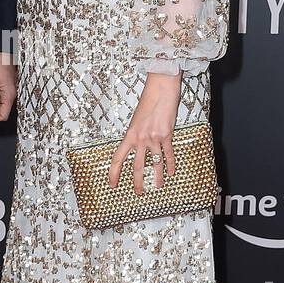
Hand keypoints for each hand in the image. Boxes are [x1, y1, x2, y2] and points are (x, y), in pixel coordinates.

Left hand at [108, 72, 181, 194]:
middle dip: (137, 182)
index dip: (114, 173)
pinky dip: (170, 164)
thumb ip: (136, 134)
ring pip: (155, 163)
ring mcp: (154, 137)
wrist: (160, 89)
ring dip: (156, 177)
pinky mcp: (167, 135)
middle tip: (138, 193)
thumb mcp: (136, 119)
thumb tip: (136, 146)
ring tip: (157, 186)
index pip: (118, 158)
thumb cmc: (148, 102)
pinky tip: (171, 172)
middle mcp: (140, 138)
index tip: (112, 184)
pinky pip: (168, 153)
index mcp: (130, 135)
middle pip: (137, 166)